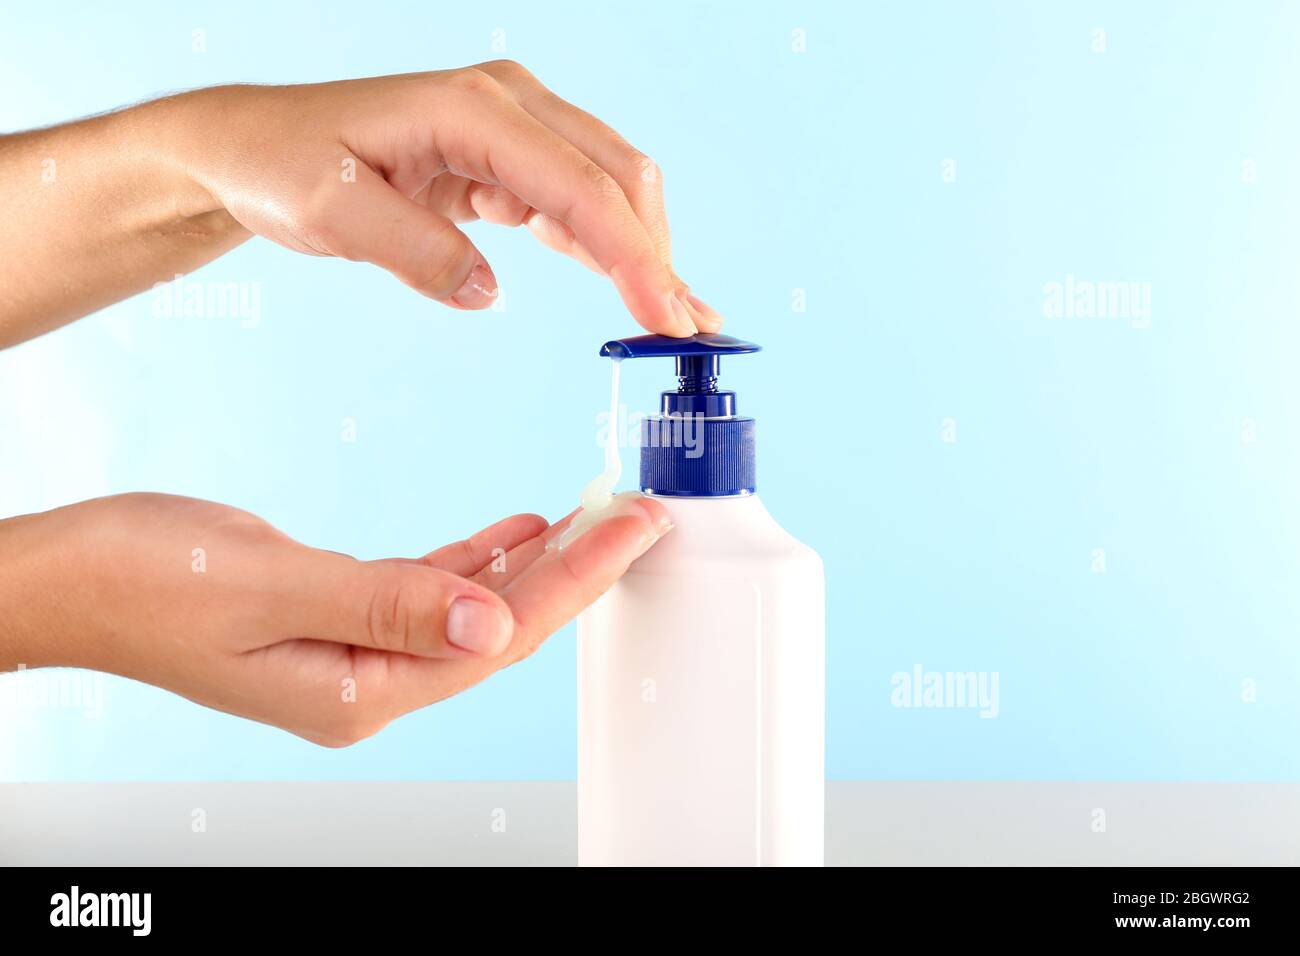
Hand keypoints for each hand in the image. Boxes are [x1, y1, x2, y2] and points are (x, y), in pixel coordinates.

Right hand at [0, 492, 671, 745]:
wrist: (68, 579)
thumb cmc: (143, 581)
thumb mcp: (267, 587)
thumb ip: (385, 604)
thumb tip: (494, 624)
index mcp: (360, 688)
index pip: (499, 635)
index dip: (576, 579)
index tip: (634, 529)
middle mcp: (369, 680)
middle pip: (502, 623)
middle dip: (578, 568)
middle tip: (640, 514)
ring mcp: (356, 650)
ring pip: (475, 604)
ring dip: (538, 559)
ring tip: (598, 513)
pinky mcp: (340, 614)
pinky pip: (432, 587)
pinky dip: (480, 556)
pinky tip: (519, 530)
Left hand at [1, 62, 721, 344]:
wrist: (255, 145)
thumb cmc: (283, 163)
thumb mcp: (331, 212)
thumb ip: (413, 251)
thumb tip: (488, 292)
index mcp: (472, 109)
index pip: (579, 186)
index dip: (633, 256)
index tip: (665, 317)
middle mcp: (506, 105)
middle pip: (617, 176)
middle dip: (658, 256)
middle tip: (686, 332)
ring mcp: (512, 129)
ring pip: (609, 186)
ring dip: (647, 252)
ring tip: (679, 318)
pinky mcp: (507, 159)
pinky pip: (577, 201)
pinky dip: (612, 246)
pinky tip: (636, 288)